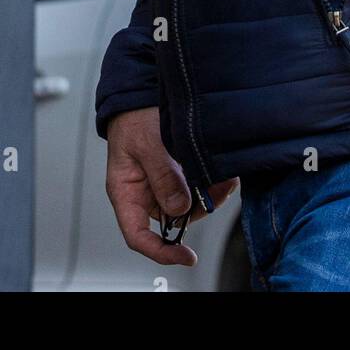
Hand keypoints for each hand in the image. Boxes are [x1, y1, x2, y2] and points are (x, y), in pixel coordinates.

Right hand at [105, 106, 238, 265]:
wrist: (141, 93)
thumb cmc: (133, 117)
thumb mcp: (147, 144)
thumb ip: (162, 176)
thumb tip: (179, 207)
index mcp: (126, 192)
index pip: (138, 235)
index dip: (160, 251)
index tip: (185, 256)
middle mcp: (145, 192)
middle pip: (171, 220)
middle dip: (196, 212)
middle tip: (217, 195)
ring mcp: (162, 183)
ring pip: (188, 204)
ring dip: (207, 196)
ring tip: (223, 180)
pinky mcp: (178, 172)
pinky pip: (195, 186)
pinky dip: (210, 182)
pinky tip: (220, 172)